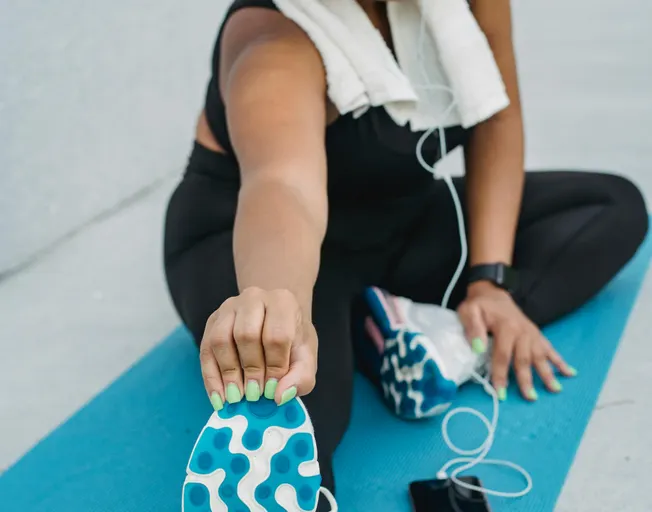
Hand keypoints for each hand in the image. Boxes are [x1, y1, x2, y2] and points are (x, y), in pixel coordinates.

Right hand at [199, 287, 316, 410]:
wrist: (276, 321)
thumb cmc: (292, 340)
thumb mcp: (306, 357)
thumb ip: (301, 377)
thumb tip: (280, 396)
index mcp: (282, 302)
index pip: (277, 335)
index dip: (274, 366)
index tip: (273, 391)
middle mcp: (254, 298)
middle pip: (246, 334)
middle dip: (250, 370)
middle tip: (254, 395)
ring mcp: (229, 307)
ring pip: (221, 339)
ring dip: (228, 373)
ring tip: (236, 397)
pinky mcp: (213, 321)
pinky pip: (206, 349)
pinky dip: (211, 377)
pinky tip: (219, 397)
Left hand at [457, 282, 575, 400]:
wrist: (493, 293)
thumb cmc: (479, 305)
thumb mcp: (469, 311)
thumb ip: (472, 328)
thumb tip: (477, 348)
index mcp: (506, 326)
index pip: (503, 355)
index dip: (501, 374)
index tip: (500, 393)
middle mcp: (522, 331)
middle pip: (524, 359)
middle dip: (527, 380)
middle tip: (530, 398)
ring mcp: (531, 334)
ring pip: (540, 356)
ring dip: (547, 374)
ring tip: (554, 390)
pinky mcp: (536, 335)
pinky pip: (550, 349)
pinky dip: (560, 361)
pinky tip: (570, 373)